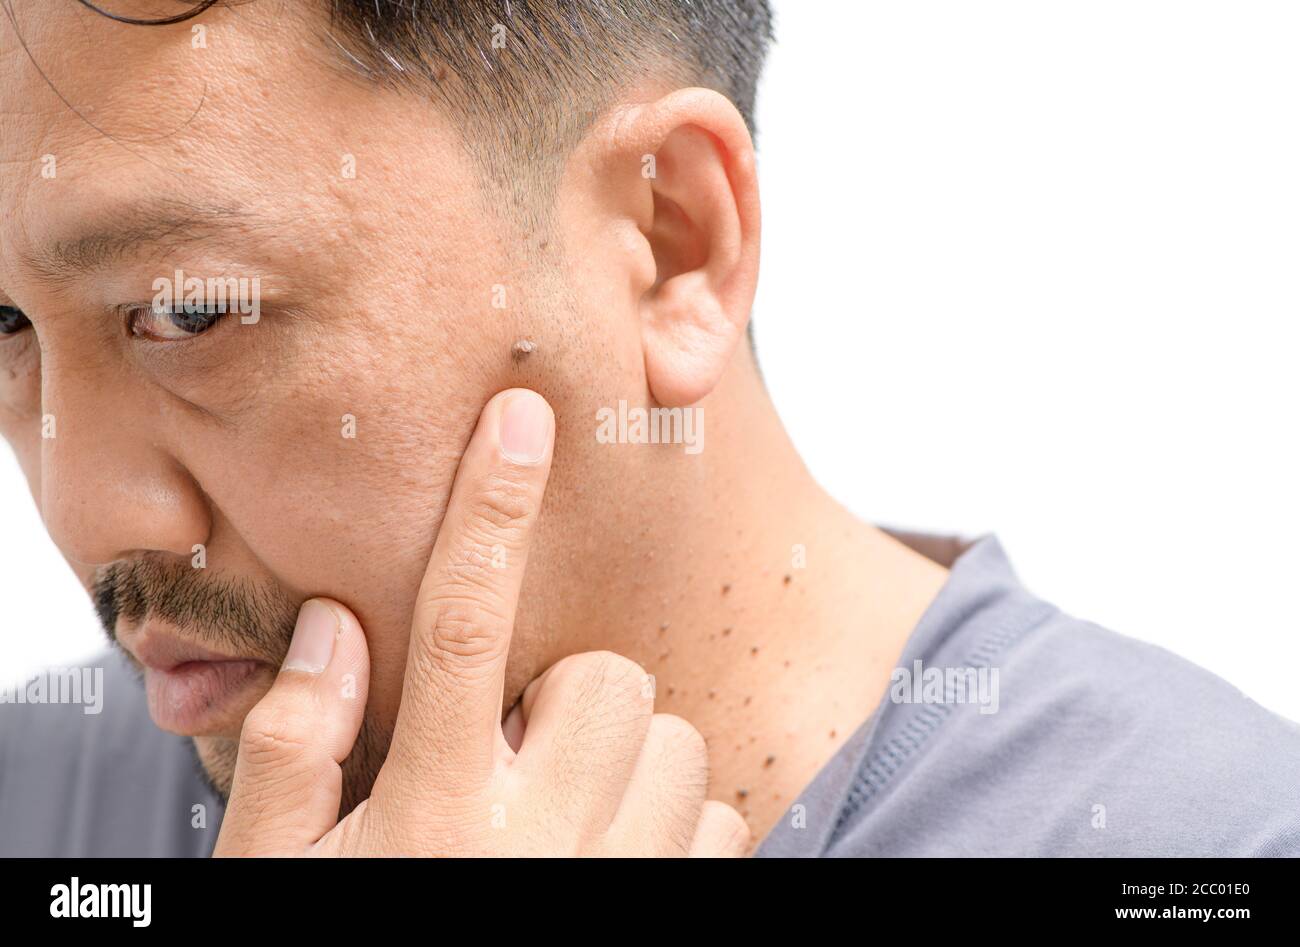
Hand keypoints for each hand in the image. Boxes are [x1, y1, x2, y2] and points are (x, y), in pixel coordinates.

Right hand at [214, 388, 749, 856]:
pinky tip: (612, 860)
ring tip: (558, 817)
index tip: (520, 417)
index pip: (462, 625)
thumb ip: (292, 753)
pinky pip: (717, 813)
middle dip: (564, 698)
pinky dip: (674, 822)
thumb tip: (334, 629)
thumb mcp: (278, 878)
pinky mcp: (686, 909)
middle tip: (510, 757)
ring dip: (621, 760)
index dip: (487, 511)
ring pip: (670, 740)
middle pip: (603, 677)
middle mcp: (542, 842)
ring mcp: (626, 883)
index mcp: (431, 813)